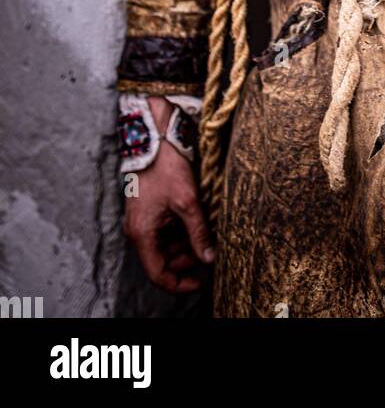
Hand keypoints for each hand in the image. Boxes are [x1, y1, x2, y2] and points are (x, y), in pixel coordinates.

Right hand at [122, 97, 213, 293]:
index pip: (159, 274)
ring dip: (185, 244)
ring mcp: (142, 221)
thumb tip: (209, 258)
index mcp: (142, 234)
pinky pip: (164, 231)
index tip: (202, 280)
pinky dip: (181, 231)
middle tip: (210, 251)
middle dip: (187, 260)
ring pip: (165, 246)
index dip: (181, 283)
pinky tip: (197, 220)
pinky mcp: (148, 210)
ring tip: (207, 232)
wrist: (153, 138)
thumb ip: (198, 233)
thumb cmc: (166, 167)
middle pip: (163, 261)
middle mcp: (138, 231)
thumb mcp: (187, 202)